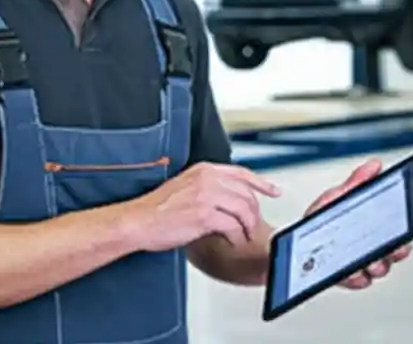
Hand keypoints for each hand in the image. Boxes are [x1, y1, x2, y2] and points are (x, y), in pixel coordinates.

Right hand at [127, 162, 280, 252]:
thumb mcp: (185, 187)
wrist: (138, 221)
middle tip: (253, 227)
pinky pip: (232, 226)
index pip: (242, 173)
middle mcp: (207, 179)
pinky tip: (232, 241)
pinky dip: (236, 236)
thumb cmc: (156, 209)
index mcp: (204, 170)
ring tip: (244, 237)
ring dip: (247, 227)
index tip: (275, 191)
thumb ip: (208, 188)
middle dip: (254, 213)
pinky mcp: (204, 215)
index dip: (262, 184)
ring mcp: (206, 196)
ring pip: (243, 210)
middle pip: (246, 194)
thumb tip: (229, 200)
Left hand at [303, 158, 412, 290]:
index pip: (397, 231)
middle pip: (393, 253)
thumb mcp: (339, 196)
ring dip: (376, 265)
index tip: (404, 233)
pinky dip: (356, 277)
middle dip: (395, 251)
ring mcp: (360, 264)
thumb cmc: (321, 218)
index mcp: (373, 227)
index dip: (405, 233)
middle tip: (392, 248)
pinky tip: (353, 271)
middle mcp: (371, 248)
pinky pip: (357, 281)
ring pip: (379, 269)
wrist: (296, 239)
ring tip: (369, 260)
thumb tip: (375, 165)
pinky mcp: (346, 278)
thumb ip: (357, 181)